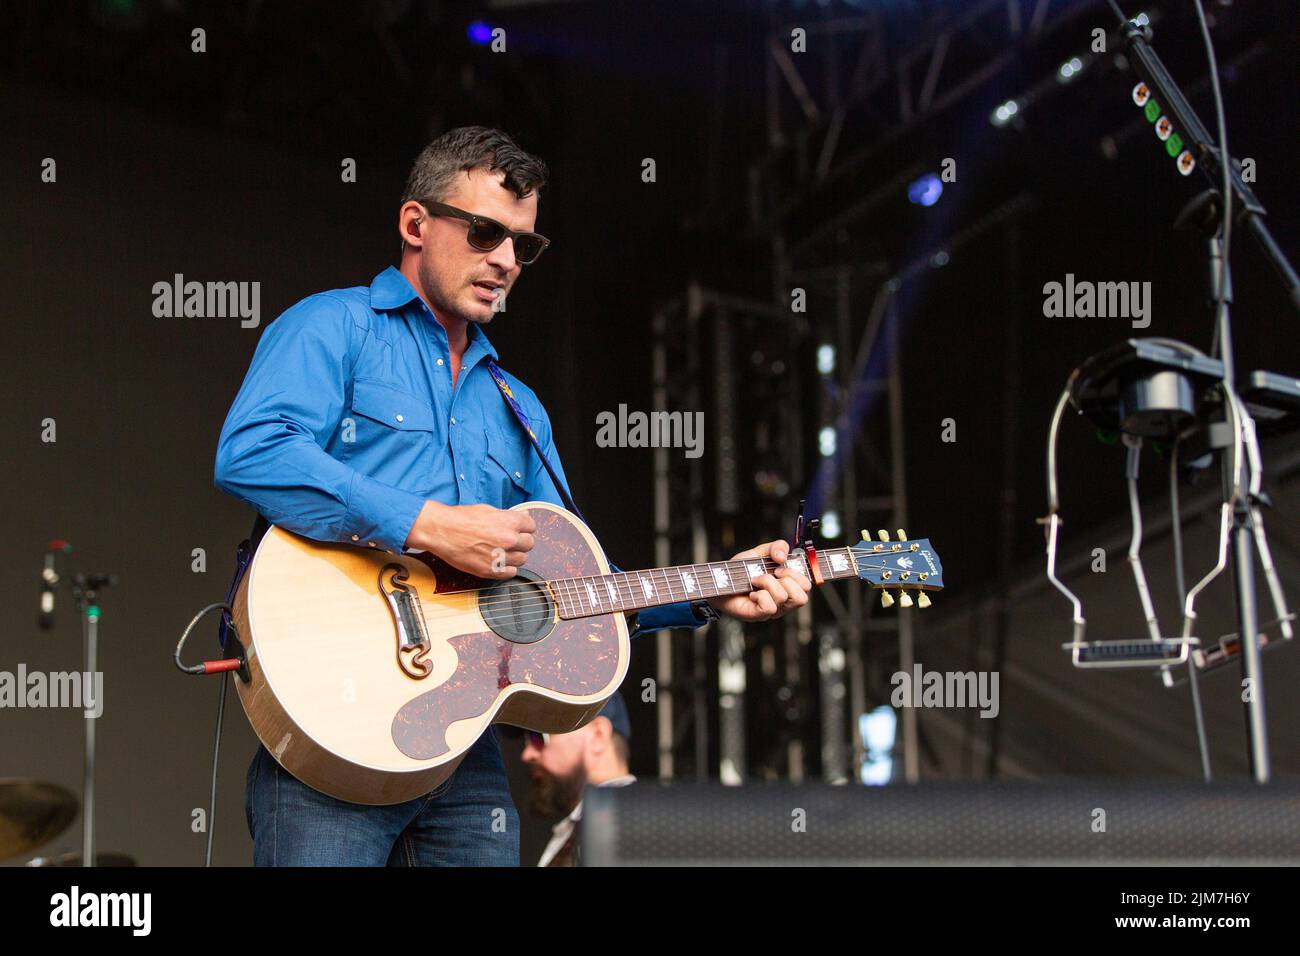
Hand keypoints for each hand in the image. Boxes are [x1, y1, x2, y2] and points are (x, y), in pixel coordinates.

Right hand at [404, 501, 535, 578]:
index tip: (520, 529)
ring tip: (503, 551)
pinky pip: (511, 573)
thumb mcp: (487, 510)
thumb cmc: (460, 519)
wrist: (441, 531)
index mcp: (510, 522)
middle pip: (529, 544)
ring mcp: (501, 556)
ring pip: (522, 559)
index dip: (524, 527)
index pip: (531, 526)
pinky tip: (498, 562)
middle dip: (521, 541)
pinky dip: (507, 568)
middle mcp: (509, 540)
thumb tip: (523, 517)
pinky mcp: (491, 571)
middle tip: (510, 541)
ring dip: (515, 556)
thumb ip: (508, 516)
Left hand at [707, 539, 810, 621]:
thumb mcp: (759, 552)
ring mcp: (772, 611)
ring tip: (755, 580)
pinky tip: (751, 593)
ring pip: (784, 597)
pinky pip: (770, 607)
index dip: (798, 574)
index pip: (807, 585)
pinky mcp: (759, 615)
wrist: (719, 581)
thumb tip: (783, 556)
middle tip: (771, 573)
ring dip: (767, 582)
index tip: (781, 566)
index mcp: (787, 586)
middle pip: (802, 596)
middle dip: (786, 579)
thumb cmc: (740, 571)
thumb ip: (776, 547)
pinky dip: (759, 595)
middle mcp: (783, 601)